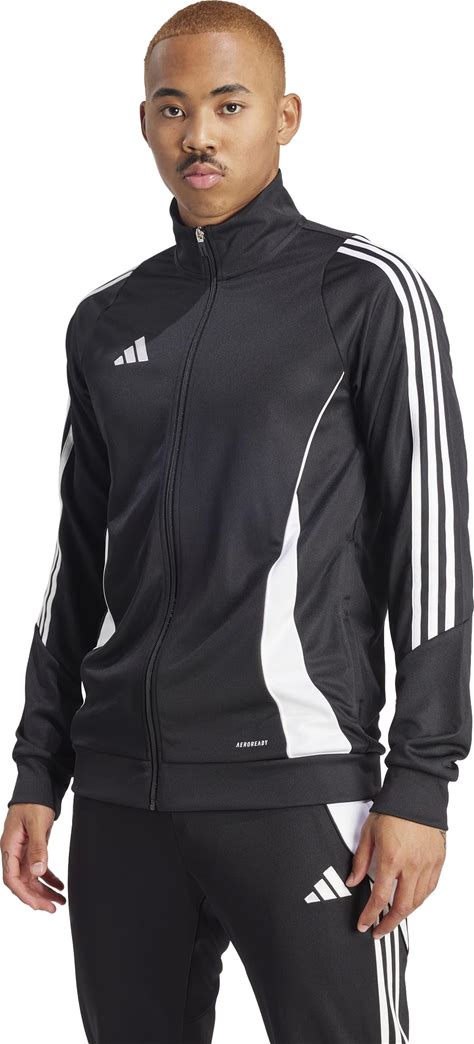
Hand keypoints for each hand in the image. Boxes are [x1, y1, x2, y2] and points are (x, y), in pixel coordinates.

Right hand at [1, 804, 66, 911]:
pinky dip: (49, 878)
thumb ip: (38, 847)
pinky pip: (38, 868)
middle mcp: (14, 852)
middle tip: (53, 908)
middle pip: (22, 883)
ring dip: (44, 890)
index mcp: (9, 847)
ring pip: (31, 878)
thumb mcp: (37, 824)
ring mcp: (22, 851)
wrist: (38, 786)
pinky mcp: (32, 849)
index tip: (39, 905)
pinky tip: (60, 885)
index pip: (12, 879)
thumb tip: (38, 871)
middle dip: (36, 897)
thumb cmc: (33, 801)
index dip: (24, 895)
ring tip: (60, 901)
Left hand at [345, 811, 445, 939]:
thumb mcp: (368, 832)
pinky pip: (430, 889)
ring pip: (418, 901)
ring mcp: (427, 864)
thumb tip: (353, 881)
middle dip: (389, 924)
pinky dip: (420, 900)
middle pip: (402, 907)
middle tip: (379, 931)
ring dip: (404, 914)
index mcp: (391, 858)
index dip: (370, 915)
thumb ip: (360, 860)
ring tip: (393, 918)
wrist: (417, 795)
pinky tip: (411, 902)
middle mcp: (411, 865)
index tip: (364, 925)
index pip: (380, 897)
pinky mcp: (438, 861)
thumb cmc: (392, 810)